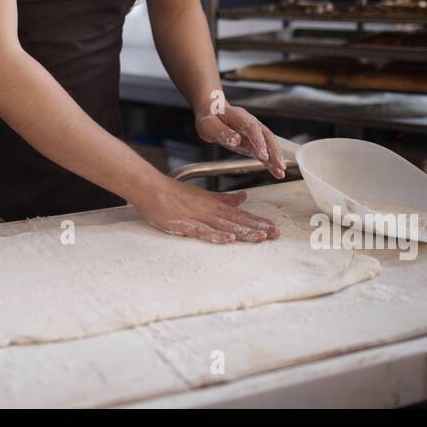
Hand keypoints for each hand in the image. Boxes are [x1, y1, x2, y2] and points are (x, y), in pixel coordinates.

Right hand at [133, 179, 278, 243]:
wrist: (151, 188)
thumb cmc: (174, 193)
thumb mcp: (204, 195)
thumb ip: (224, 199)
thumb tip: (243, 198)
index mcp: (215, 205)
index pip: (240, 215)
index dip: (258, 222)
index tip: (274, 228)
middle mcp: (210, 211)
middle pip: (237, 221)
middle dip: (257, 228)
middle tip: (275, 234)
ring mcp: (197, 217)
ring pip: (224, 226)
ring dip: (243, 232)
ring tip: (260, 237)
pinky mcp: (184, 224)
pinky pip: (202, 231)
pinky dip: (215, 235)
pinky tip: (228, 238)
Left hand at [195, 103, 288, 179]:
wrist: (212, 113)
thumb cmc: (210, 119)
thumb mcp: (208, 125)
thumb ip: (221, 132)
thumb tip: (236, 140)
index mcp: (238, 116)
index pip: (252, 128)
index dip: (258, 141)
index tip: (263, 154)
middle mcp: (250, 123)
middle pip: (266, 135)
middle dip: (274, 150)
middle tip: (279, 165)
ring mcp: (254, 132)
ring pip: (269, 143)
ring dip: (276, 157)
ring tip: (281, 171)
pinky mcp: (253, 142)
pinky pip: (264, 151)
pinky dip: (271, 162)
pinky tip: (277, 172)